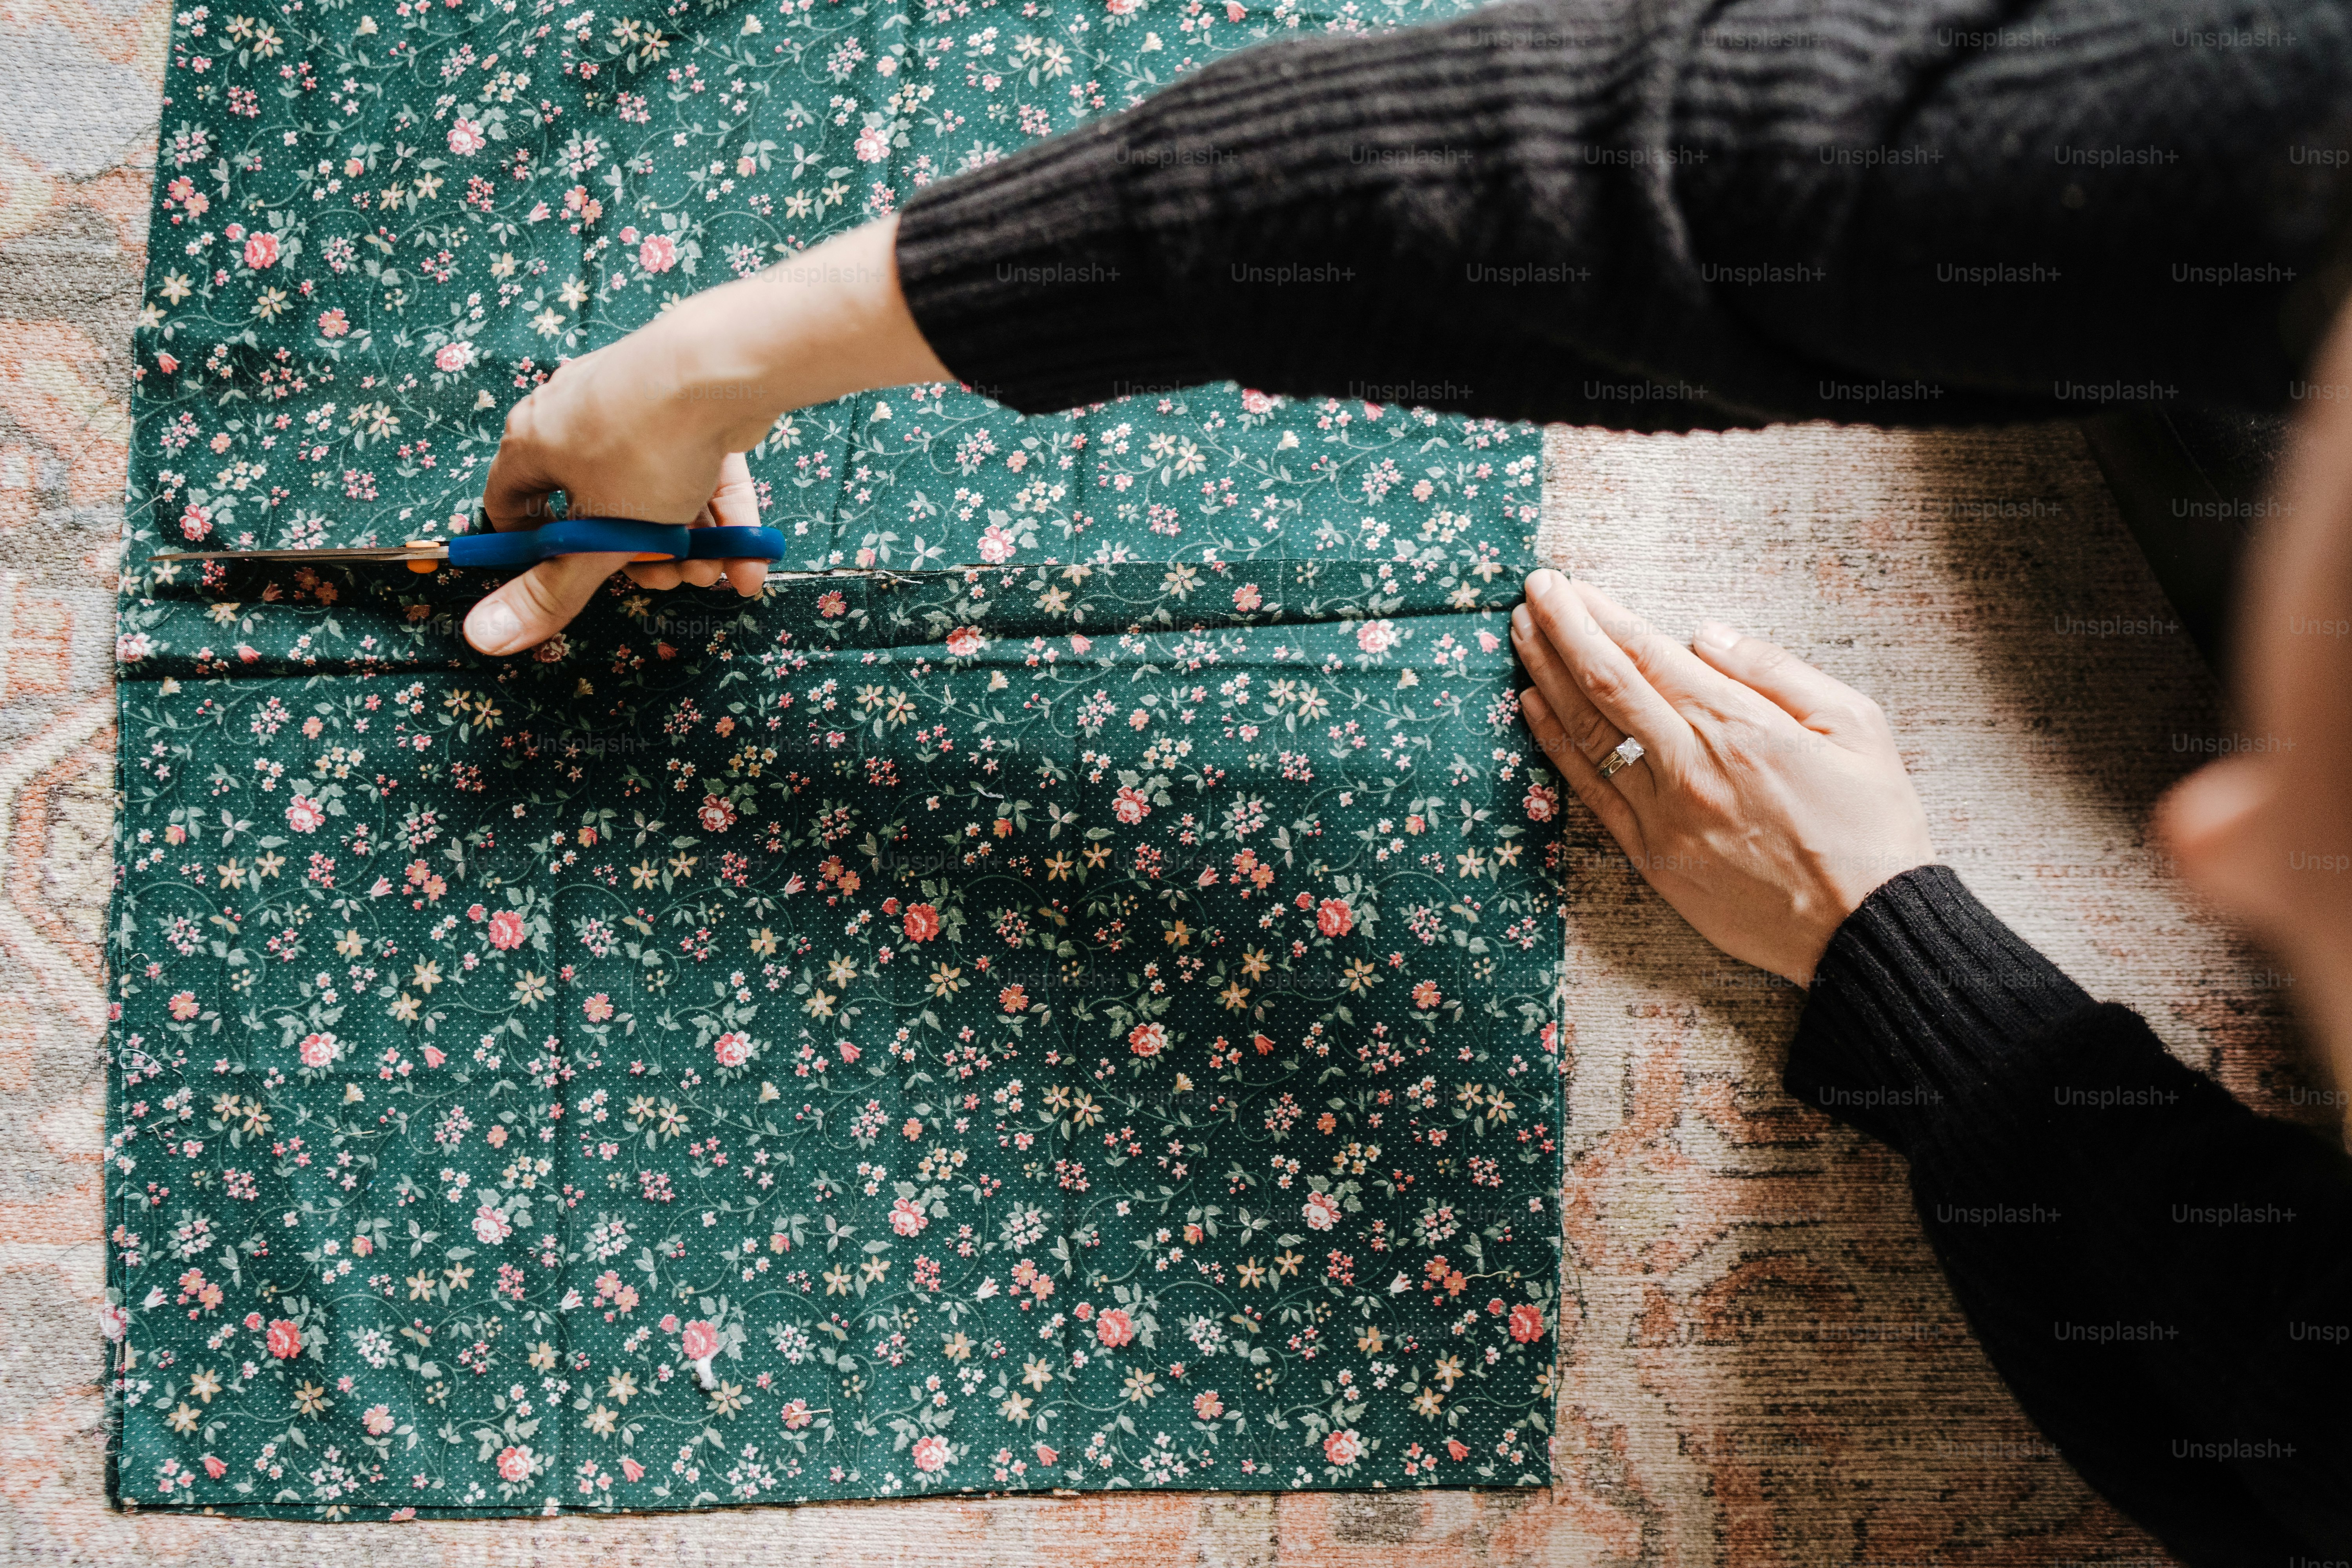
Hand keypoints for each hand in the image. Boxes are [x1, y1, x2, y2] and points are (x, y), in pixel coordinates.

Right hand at [463, 216, 949, 653]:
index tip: (575, 577)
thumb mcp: (601, 536)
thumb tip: (482, 637)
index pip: (508, 503)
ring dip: (688, 545)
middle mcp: (575, 416)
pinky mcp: (688, 406)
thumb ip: (553, 590)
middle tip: (673, 578)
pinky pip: (697, 471)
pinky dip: (721, 516)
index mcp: (534, 442)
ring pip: (654, 494)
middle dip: (640, 558)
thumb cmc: (647, 449)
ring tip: (720, 568)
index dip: (534, 550)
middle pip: (595, 509)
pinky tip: (750, 559)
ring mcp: (634, 407)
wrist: (724, 367)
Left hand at [1511, 569, 1934, 985]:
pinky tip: (1532, 708)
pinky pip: (1590, 791)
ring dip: (1545, 676)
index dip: (1600, 614)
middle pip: (1603, 681)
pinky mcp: (1652, 857)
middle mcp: (1689, 764)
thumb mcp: (1856, 725)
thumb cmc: (1871, 825)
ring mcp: (1663, 814)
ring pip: (1586, 731)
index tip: (1569, 586)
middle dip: (1560, 628)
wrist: (1865, 928)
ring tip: (1519, 635)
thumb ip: (1776, 672)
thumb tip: (1707, 635)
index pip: (1648, 653)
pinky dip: (1555, 744)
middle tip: (1531, 591)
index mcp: (1739, 724)